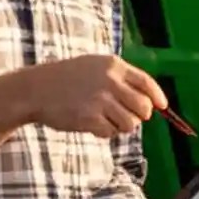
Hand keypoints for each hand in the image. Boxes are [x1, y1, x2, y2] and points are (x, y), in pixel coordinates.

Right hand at [15, 54, 167, 138]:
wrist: (35, 89)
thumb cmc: (66, 79)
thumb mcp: (94, 66)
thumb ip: (120, 79)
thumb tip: (149, 102)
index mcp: (113, 65)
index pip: (146, 82)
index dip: (157, 96)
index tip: (162, 107)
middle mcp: (110, 81)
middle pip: (143, 107)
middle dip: (139, 115)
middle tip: (125, 116)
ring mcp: (100, 100)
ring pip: (130, 124)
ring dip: (121, 126)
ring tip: (106, 120)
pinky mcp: (90, 118)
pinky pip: (111, 133)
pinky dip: (104, 132)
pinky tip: (91, 124)